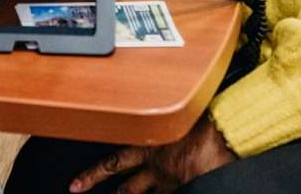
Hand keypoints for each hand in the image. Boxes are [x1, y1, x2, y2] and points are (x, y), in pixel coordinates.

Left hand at [71, 116, 234, 192]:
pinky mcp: (184, 187)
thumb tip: (148, 115)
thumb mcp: (170, 114)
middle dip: (107, 193)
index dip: (93, 175)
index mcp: (147, 146)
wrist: (224, 132)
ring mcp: (170, 182)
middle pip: (125, 187)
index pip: (113, 164)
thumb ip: (156, 120)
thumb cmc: (200, 116)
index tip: (76, 185)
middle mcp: (155, 168)